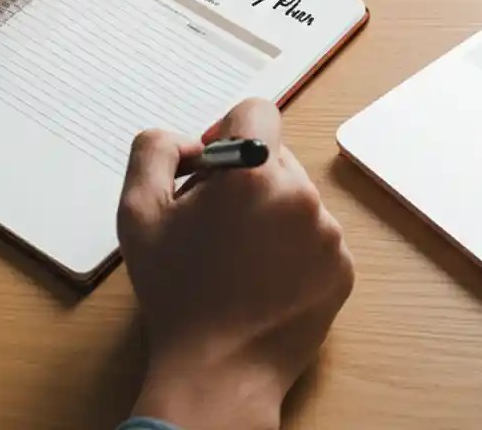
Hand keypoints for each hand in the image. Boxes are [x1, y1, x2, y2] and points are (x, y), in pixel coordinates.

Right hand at [118, 99, 355, 429]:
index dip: (228, 129)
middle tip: (214, 224)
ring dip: (270, 215)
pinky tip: (262, 280)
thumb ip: (154, 151)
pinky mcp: (343, 266)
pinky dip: (293, 250)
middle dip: (245, 180)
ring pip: (297, 200)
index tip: (211, 164)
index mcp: (254, 173)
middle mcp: (302, 195)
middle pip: (276, 158)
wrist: (218, 370)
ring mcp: (329, 233)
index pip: (256, 112)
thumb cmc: (176, 293)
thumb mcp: (138, 213)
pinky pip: (316, 239)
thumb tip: (187, 141)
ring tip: (237, 259)